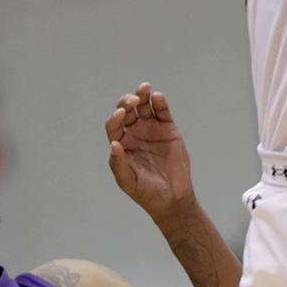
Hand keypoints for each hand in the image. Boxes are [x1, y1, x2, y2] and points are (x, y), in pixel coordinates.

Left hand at [105, 83, 194, 220]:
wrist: (173, 198)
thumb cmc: (147, 193)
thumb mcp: (128, 182)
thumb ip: (119, 165)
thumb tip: (114, 144)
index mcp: (121, 144)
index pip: (113, 125)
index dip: (114, 118)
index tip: (120, 114)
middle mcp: (134, 133)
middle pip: (126, 110)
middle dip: (126, 102)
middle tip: (133, 100)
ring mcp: (151, 129)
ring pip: (143, 106)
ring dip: (142, 95)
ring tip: (145, 88)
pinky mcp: (167, 128)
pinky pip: (162, 111)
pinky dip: (160, 102)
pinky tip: (158, 97)